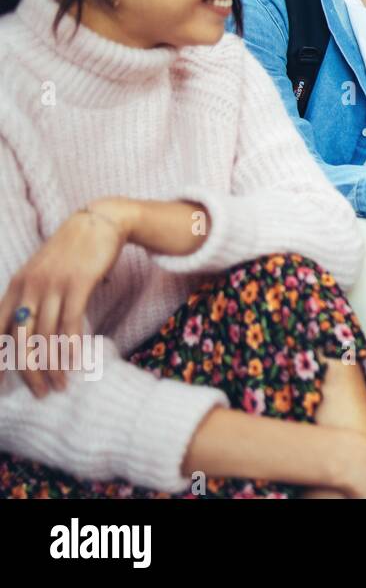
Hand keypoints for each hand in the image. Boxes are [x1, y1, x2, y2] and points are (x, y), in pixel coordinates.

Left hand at [0, 198, 133, 395]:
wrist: (99, 222)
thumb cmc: (72, 251)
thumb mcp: (42, 274)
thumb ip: (33, 300)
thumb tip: (32, 333)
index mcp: (15, 286)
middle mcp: (28, 288)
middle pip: (20, 340)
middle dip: (29, 372)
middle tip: (40, 393)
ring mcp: (52, 285)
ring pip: (45, 336)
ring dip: (53, 366)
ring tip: (60, 386)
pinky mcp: (77, 284)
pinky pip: (71, 323)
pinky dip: (71, 347)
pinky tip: (76, 363)